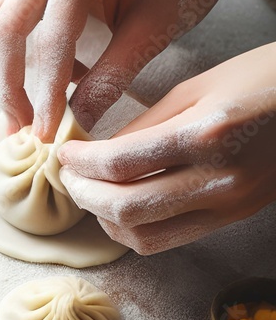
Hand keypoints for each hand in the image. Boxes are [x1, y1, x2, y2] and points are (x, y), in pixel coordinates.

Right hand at [0, 0, 239, 141]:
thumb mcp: (153, 33)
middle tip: (22, 127)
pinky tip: (37, 83)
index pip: (49, 40)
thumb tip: (76, 127)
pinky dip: (10, 54)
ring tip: (14, 112)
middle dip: (7, 87)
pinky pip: (3, 16)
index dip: (45, 94)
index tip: (47, 134)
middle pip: (2, 29)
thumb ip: (110, 80)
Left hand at [56, 44, 275, 253]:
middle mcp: (219, 177)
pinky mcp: (233, 218)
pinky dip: (133, 230)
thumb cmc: (264, 78)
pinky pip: (167, 240)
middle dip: (84, 196)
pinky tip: (120, 208)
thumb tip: (95, 153)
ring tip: (90, 194)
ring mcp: (229, 204)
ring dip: (104, 220)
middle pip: (125, 209)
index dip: (80, 163)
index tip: (64, 154)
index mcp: (206, 133)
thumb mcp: (198, 86)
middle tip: (69, 177)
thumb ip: (143, 124)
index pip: (120, 163)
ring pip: (142, 237)